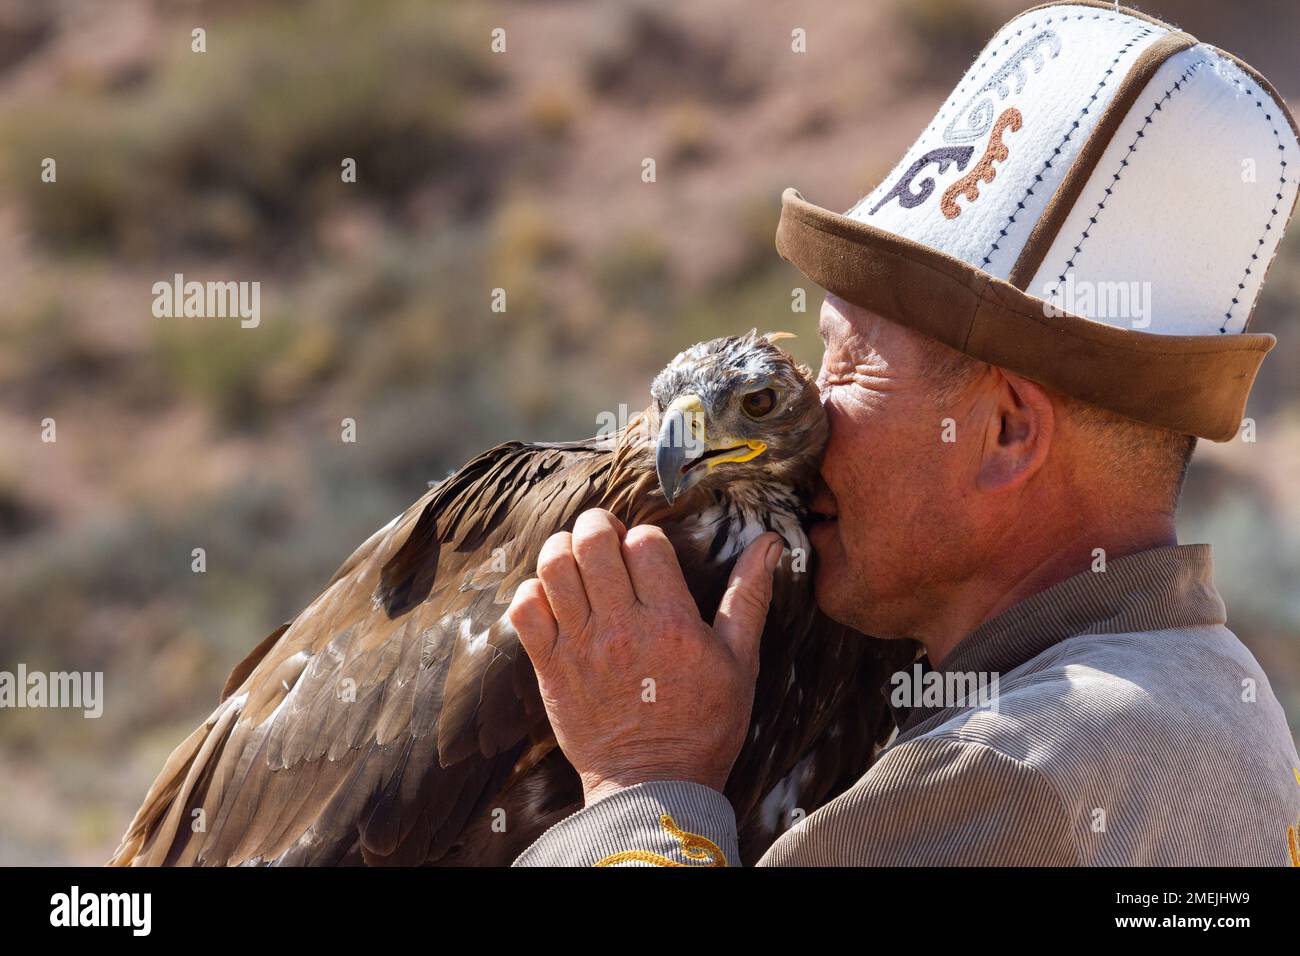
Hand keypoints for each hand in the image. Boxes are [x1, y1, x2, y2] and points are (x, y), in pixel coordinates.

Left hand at [506, 508, 781, 805]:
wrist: (654, 789)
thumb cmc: (704, 727)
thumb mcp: (741, 662)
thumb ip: (749, 597)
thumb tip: (770, 543)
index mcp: (671, 623)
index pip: (645, 543)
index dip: (644, 537)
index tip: (646, 553)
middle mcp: (622, 629)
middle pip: (593, 543)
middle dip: (598, 526)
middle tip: (605, 538)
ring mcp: (581, 648)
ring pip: (554, 568)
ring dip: (562, 550)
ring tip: (575, 558)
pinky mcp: (551, 669)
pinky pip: (525, 611)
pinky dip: (533, 592)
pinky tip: (552, 598)